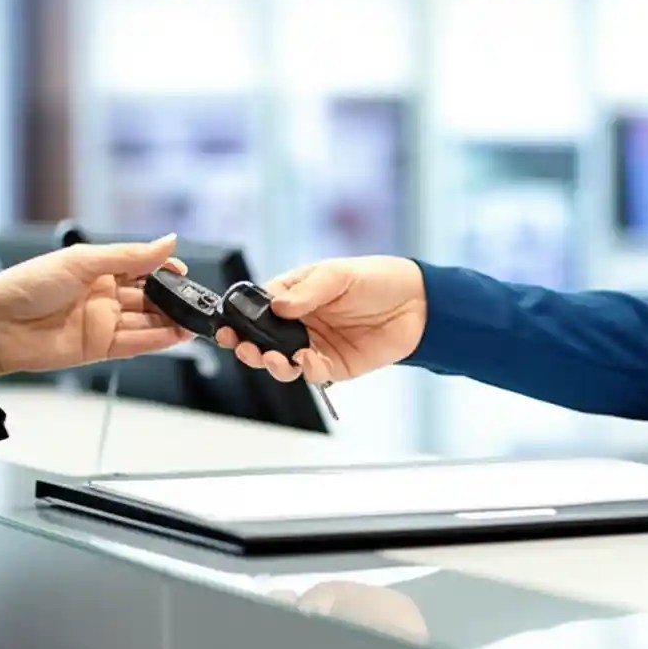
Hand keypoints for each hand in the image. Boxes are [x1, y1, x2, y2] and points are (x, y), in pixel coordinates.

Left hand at [0, 234, 192, 384]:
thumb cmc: (26, 285)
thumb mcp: (82, 261)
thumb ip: (129, 256)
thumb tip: (168, 242)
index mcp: (97, 268)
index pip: (141, 267)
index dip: (165, 269)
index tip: (184, 271)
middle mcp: (103, 294)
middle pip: (148, 296)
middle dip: (174, 298)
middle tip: (198, 300)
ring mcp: (102, 321)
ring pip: (147, 321)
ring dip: (172, 321)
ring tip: (197, 319)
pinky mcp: (100, 347)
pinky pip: (136, 342)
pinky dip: (159, 340)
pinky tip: (179, 334)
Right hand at [214, 257, 426, 383]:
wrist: (419, 303)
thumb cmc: (377, 279)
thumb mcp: (338, 274)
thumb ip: (307, 291)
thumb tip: (279, 305)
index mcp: (295, 296)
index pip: (258, 310)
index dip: (240, 320)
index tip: (229, 326)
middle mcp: (301, 323)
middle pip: (263, 341)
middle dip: (249, 347)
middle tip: (244, 347)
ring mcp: (316, 346)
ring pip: (283, 362)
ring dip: (272, 364)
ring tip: (273, 358)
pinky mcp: (336, 366)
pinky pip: (313, 374)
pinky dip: (305, 371)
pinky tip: (306, 362)